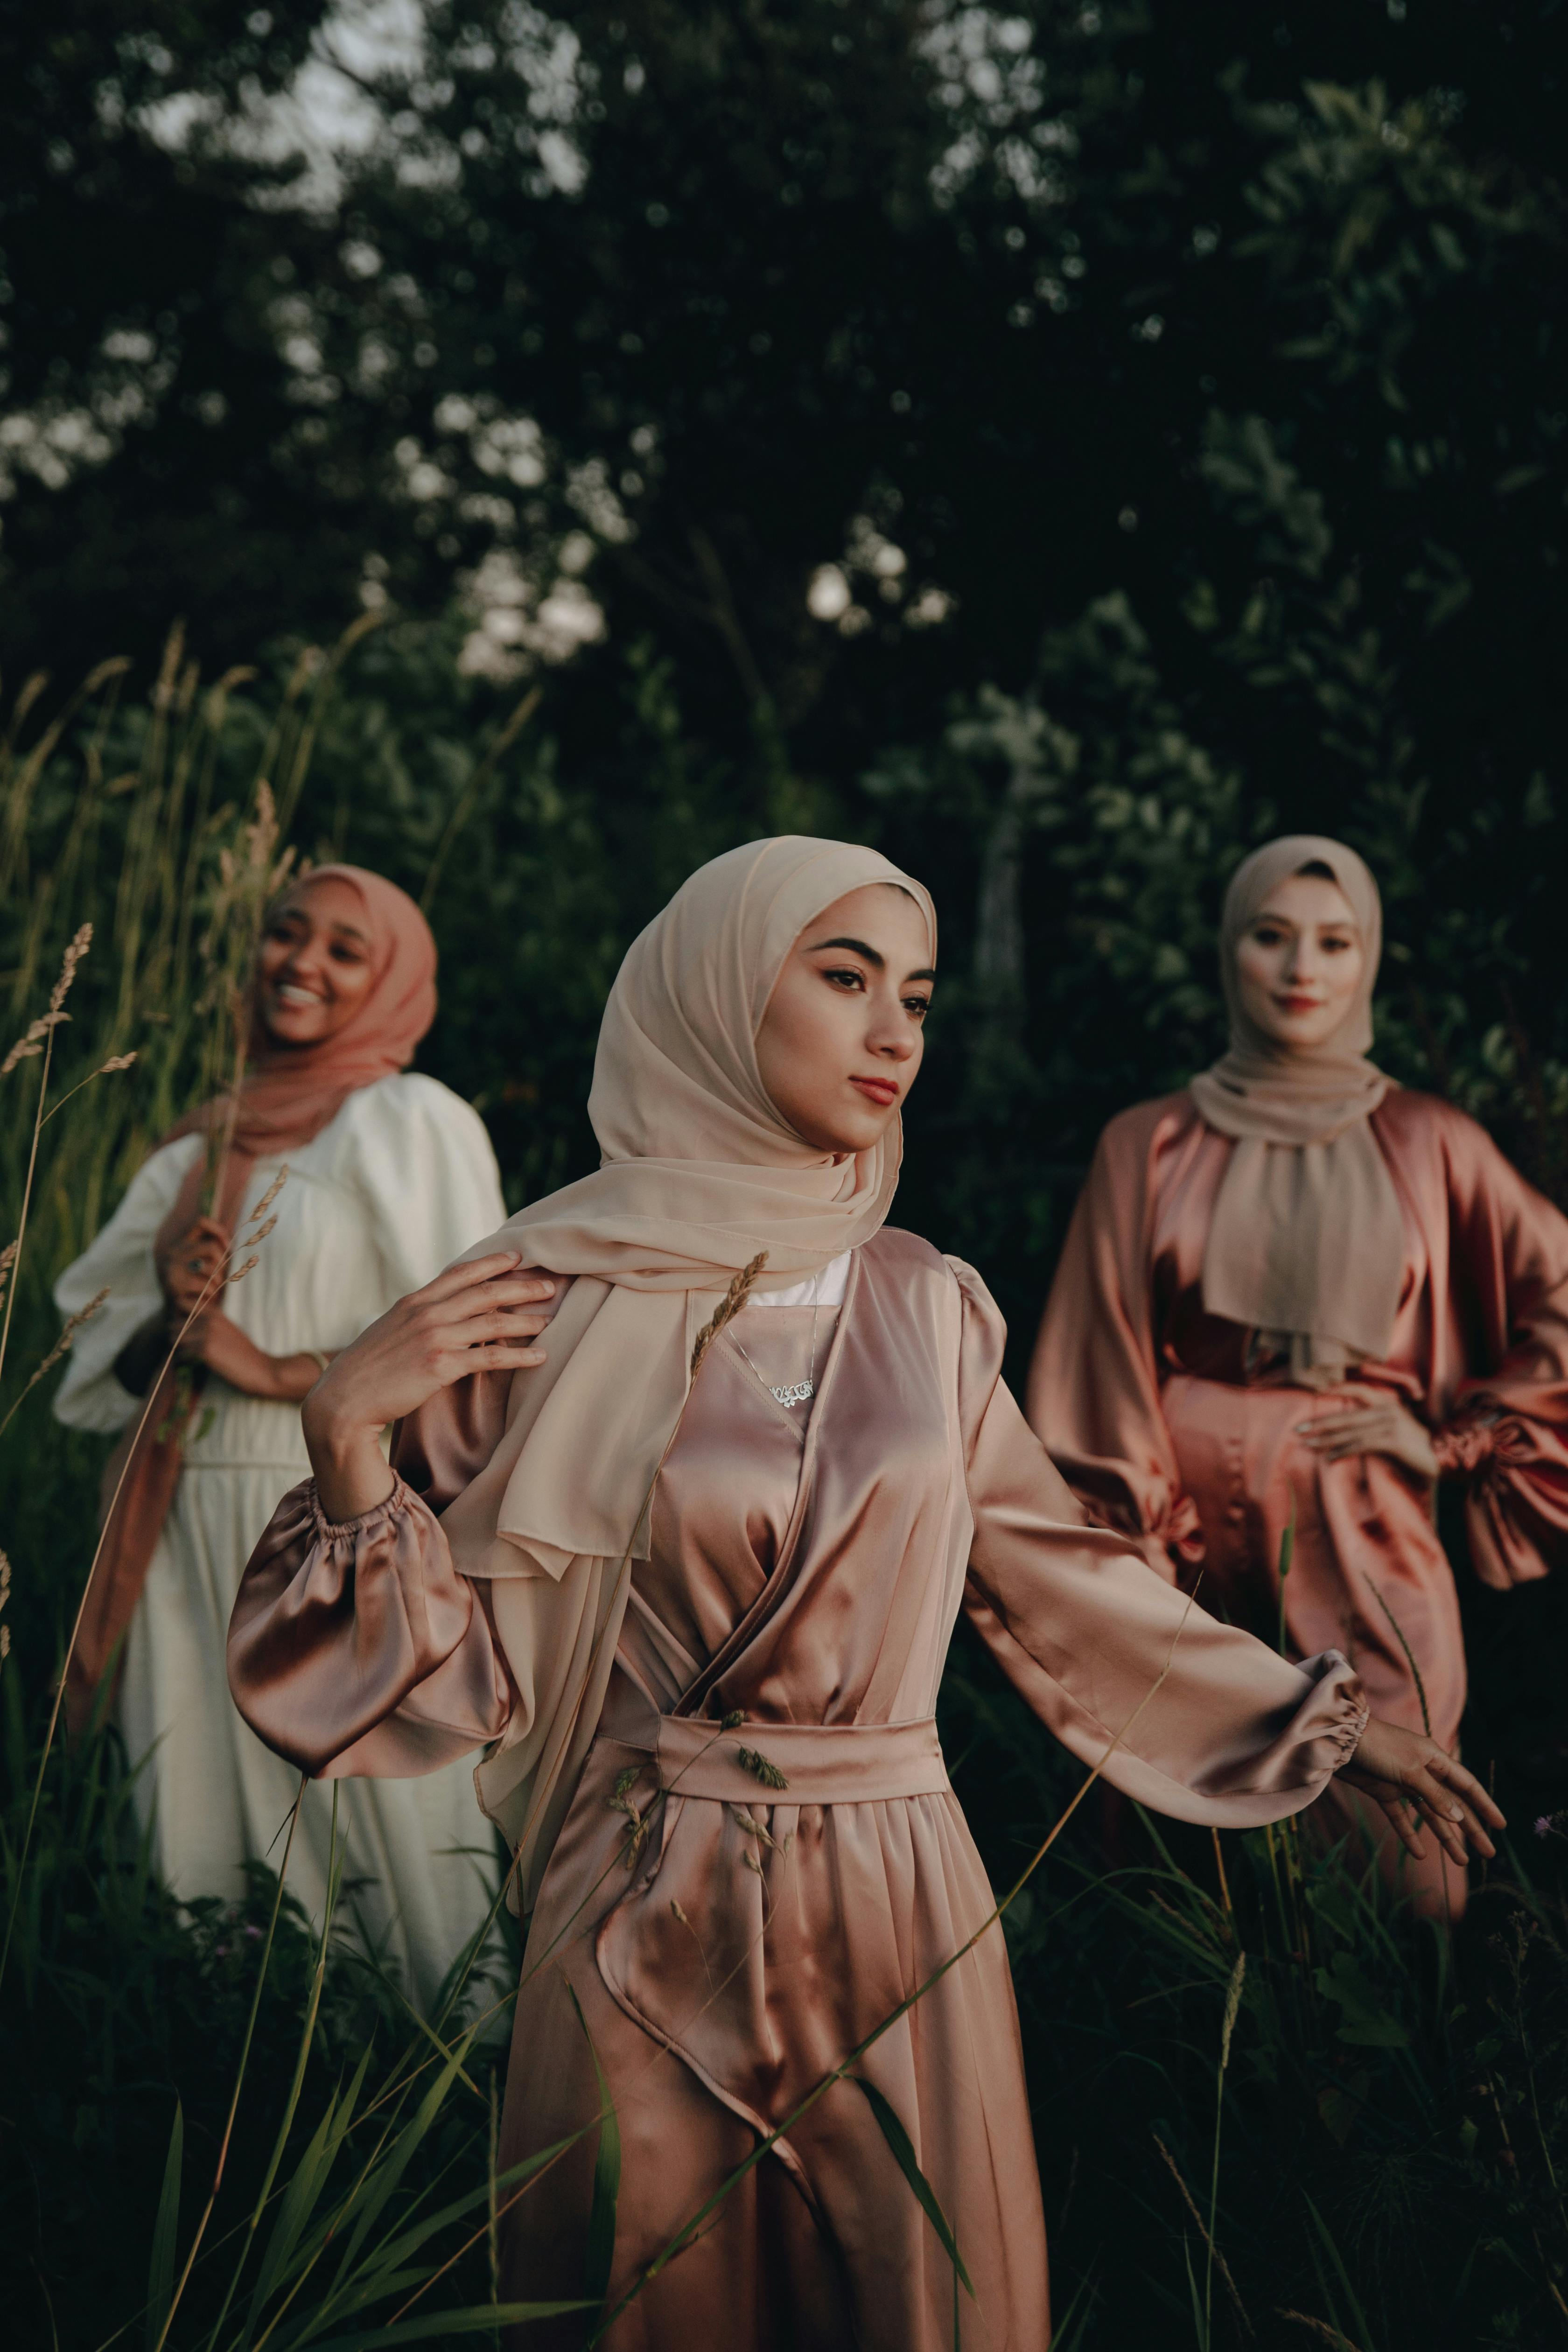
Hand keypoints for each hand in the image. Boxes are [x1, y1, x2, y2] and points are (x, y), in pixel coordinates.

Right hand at [156, 1214, 231, 1321]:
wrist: (181, 1317)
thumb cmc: (201, 1288)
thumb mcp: (208, 1266)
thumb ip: (216, 1249)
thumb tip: (230, 1238)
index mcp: (181, 1244)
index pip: (201, 1221)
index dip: (219, 1231)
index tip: (227, 1245)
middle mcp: (172, 1253)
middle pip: (211, 1247)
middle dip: (223, 1263)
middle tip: (221, 1277)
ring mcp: (171, 1270)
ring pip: (211, 1268)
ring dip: (218, 1282)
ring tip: (213, 1290)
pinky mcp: (174, 1287)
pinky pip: (206, 1286)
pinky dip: (212, 1295)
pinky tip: (206, 1300)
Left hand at [184, 1309, 324, 1403]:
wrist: (260, 1368)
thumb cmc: (244, 1352)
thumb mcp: (227, 1329)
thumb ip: (209, 1322)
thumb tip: (186, 1324)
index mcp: (215, 1311)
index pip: (181, 1302)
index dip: (177, 1314)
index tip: (182, 1327)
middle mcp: (209, 1318)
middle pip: (173, 1321)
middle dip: (174, 1334)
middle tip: (182, 1346)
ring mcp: (206, 1333)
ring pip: (173, 1337)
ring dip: (177, 1347)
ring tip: (187, 1355)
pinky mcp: (205, 1349)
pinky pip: (181, 1352)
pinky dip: (183, 1359)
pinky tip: (193, 1363)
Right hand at [303, 1252, 555, 1520]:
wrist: (342, 1400)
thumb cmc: (365, 1370)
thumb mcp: (389, 1330)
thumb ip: (415, 1318)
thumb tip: (438, 1313)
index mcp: (414, 1301)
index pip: (460, 1273)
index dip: (492, 1263)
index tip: (518, 1257)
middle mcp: (427, 1313)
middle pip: (485, 1292)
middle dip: (521, 1287)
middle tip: (550, 1286)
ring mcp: (434, 1337)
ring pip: (493, 1321)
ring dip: (526, 1319)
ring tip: (550, 1319)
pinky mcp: (440, 1365)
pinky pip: (490, 1357)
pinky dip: (519, 1355)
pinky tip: (539, 1356)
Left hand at [1296, 1386, 1437, 1479]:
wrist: (1444, 1456)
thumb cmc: (1417, 1445)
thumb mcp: (1398, 1427)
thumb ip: (1377, 1421)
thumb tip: (1351, 1426)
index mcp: (1388, 1403)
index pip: (1358, 1390)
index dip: (1336, 1389)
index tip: (1314, 1394)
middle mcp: (1387, 1410)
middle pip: (1346, 1415)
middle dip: (1319, 1423)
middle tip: (1298, 1429)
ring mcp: (1390, 1425)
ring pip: (1350, 1431)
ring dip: (1325, 1440)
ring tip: (1307, 1445)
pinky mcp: (1393, 1441)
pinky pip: (1361, 1445)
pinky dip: (1343, 1451)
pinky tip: (1329, 1458)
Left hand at [1337, 1717, 1504, 1867]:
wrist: (1339, 1739)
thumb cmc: (1379, 1747)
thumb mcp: (1411, 1770)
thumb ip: (1435, 1795)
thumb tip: (1459, 1818)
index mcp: (1435, 1759)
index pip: (1467, 1785)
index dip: (1485, 1805)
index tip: (1501, 1825)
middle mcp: (1423, 1771)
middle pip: (1453, 1805)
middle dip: (1471, 1829)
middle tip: (1488, 1853)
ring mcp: (1404, 1783)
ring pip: (1430, 1815)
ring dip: (1446, 1838)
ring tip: (1462, 1862)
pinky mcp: (1384, 1791)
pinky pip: (1401, 1817)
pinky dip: (1410, 1834)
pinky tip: (1421, 1853)